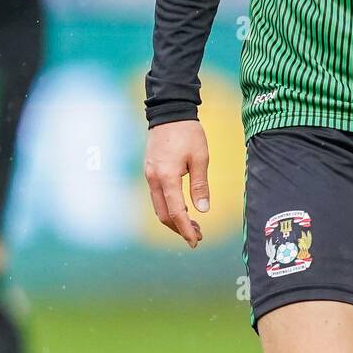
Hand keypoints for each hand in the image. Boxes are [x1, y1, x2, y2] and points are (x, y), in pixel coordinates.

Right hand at [144, 120, 209, 247]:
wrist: (169, 112)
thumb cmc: (188, 133)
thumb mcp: (200, 158)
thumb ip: (200, 185)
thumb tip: (203, 210)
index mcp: (167, 177)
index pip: (176, 212)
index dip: (186, 229)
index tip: (196, 240)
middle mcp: (154, 179)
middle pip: (163, 214)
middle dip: (179, 228)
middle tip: (197, 235)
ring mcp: (149, 175)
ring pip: (159, 206)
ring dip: (174, 219)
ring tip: (193, 224)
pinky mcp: (150, 171)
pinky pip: (157, 196)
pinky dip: (169, 206)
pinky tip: (182, 207)